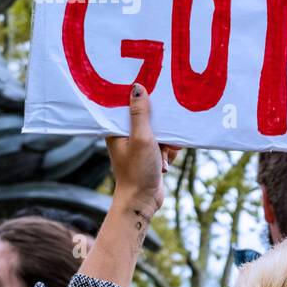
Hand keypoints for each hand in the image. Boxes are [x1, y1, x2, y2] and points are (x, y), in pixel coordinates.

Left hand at [105, 84, 178, 213]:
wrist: (142, 200)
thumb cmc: (137, 170)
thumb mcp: (142, 138)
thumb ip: (141, 113)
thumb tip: (138, 86)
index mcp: (116, 129)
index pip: (127, 104)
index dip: (141, 97)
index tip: (154, 89)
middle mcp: (125, 135)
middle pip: (148, 116)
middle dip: (162, 125)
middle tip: (166, 133)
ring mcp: (138, 144)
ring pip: (160, 130)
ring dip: (168, 140)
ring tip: (166, 152)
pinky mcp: (150, 153)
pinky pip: (165, 143)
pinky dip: (170, 150)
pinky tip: (167, 160)